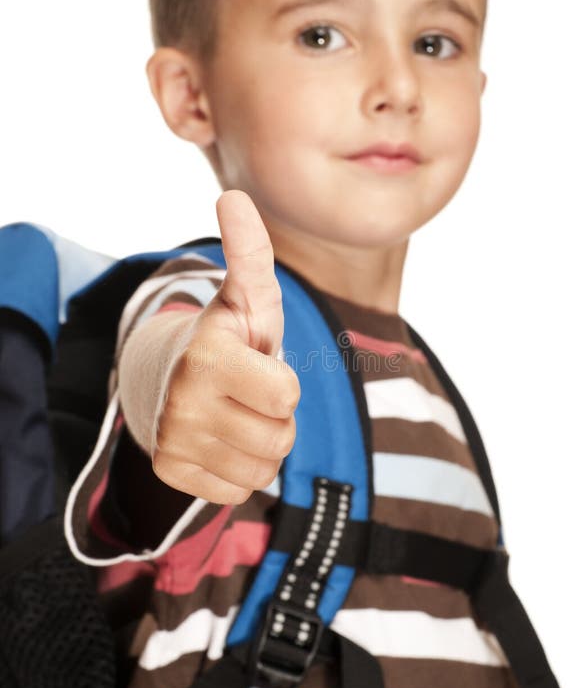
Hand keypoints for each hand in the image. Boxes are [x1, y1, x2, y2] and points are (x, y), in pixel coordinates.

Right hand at [152, 190, 300, 504]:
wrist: (170, 377)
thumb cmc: (227, 338)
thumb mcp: (247, 297)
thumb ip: (250, 252)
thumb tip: (233, 196)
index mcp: (207, 354)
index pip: (286, 395)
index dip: (284, 383)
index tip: (259, 365)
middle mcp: (183, 400)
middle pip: (279, 439)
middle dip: (276, 417)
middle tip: (251, 395)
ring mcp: (173, 439)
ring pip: (261, 470)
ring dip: (261, 446)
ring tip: (239, 416)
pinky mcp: (170, 471)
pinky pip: (236, 491)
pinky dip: (239, 471)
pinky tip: (222, 441)